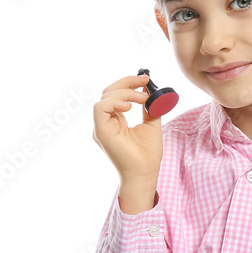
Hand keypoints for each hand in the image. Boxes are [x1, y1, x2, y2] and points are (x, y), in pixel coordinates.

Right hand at [93, 73, 162, 212]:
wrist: (145, 173)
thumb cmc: (147, 154)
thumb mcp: (151, 123)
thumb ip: (148, 107)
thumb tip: (149, 89)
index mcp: (115, 121)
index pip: (116, 95)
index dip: (129, 84)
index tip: (146, 79)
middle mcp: (105, 123)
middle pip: (108, 92)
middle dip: (127, 83)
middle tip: (144, 80)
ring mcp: (101, 127)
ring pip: (105, 97)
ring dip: (125, 93)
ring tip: (142, 99)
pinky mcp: (100, 132)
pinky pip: (100, 108)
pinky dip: (115, 102)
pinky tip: (129, 107)